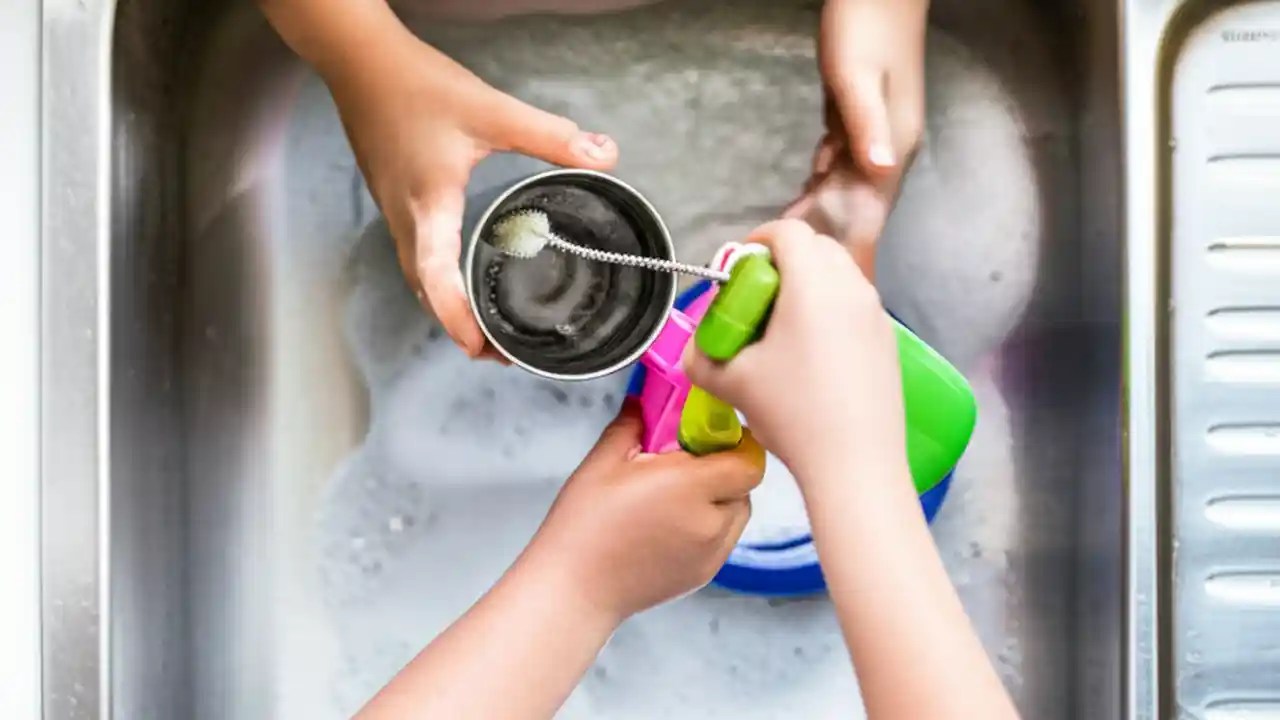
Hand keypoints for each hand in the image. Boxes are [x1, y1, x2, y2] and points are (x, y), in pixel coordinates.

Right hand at [322, 27, 618, 356]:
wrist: (359, 62)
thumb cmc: (416, 87)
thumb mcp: (492, 112)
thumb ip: (550, 137)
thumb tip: (604, 156)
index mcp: (429, 210)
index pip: (437, 280)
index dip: (458, 320)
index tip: (483, 349)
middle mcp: (406, 222)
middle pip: (427, 294)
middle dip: (460, 328)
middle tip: (500, 352)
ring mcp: (396, 215)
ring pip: (419, 278)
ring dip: (448, 307)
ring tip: (486, 327)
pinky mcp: (395, 202)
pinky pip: (417, 257)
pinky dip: (440, 280)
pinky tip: (464, 274)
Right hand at [523, 401, 764, 622]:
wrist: (574, 589)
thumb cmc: (584, 527)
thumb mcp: (603, 462)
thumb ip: (633, 424)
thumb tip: (646, 401)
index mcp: (691, 486)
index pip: (748, 458)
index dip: (734, 442)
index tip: (707, 434)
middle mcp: (711, 521)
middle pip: (745, 484)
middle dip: (722, 467)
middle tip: (684, 462)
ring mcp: (712, 552)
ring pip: (737, 512)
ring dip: (718, 497)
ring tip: (675, 496)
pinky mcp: (705, 574)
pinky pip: (724, 538)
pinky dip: (709, 524)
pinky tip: (670, 522)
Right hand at [684, 219, 906, 481]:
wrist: (856, 465)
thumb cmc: (792, 413)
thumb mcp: (729, 381)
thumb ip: (701, 355)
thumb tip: (696, 347)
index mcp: (813, 283)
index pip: (787, 231)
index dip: (757, 240)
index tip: (738, 270)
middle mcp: (852, 287)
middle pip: (817, 247)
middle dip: (783, 262)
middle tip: (756, 299)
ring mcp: (877, 314)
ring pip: (839, 277)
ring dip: (808, 287)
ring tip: (782, 332)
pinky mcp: (888, 341)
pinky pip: (854, 307)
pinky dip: (830, 312)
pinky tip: (812, 359)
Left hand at [785, 0, 927, 280]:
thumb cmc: (865, 28)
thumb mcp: (857, 78)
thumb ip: (864, 125)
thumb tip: (877, 172)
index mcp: (889, 148)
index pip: (871, 215)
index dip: (853, 253)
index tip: (835, 289)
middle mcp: (885, 150)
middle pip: (856, 211)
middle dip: (829, 246)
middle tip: (793, 279)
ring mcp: (872, 136)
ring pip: (844, 192)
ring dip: (820, 220)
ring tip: (788, 254)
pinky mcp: (856, 123)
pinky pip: (837, 168)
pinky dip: (818, 188)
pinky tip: (802, 200)